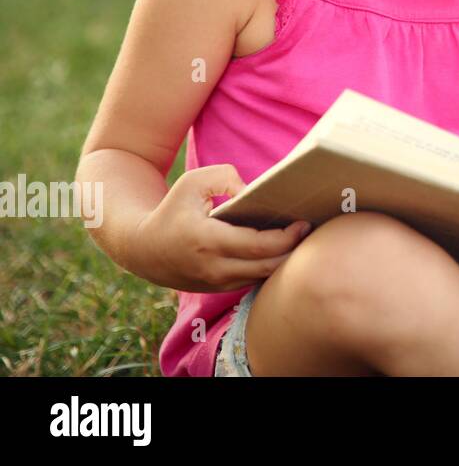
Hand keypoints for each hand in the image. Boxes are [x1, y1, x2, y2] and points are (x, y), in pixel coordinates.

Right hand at [130, 164, 311, 291]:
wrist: (142, 248)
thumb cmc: (172, 209)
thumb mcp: (193, 182)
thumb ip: (225, 177)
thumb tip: (253, 191)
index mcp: (207, 240)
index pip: (258, 246)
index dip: (287, 237)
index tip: (304, 223)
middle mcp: (212, 267)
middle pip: (266, 266)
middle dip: (292, 250)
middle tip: (309, 231)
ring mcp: (215, 282)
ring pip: (260, 277)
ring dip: (283, 261)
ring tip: (300, 240)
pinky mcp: (217, 288)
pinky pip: (251, 281)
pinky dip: (268, 267)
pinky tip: (281, 251)